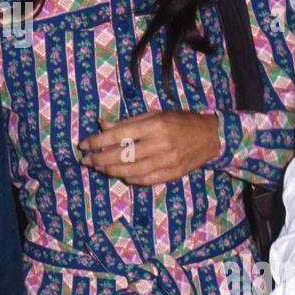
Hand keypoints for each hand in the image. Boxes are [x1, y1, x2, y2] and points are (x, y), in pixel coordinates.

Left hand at [77, 110, 220, 185]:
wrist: (210, 136)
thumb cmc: (180, 121)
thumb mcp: (155, 114)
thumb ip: (128, 122)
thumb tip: (102, 125)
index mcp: (155, 125)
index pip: (119, 135)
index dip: (98, 141)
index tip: (84, 145)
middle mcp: (160, 144)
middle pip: (122, 155)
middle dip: (100, 159)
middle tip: (86, 160)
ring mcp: (167, 161)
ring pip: (132, 171)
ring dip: (111, 170)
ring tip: (99, 168)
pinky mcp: (172, 174)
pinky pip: (146, 180)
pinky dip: (130, 178)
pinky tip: (120, 175)